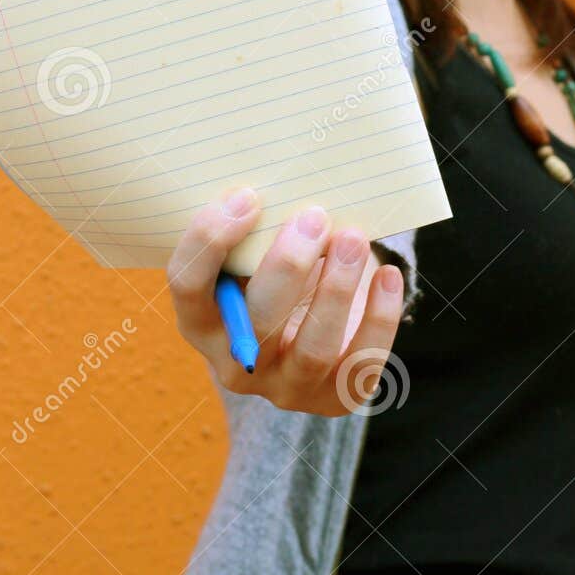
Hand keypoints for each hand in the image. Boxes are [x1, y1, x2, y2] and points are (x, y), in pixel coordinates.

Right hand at [166, 186, 404, 415]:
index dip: (210, 240)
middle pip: (255, 321)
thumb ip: (259, 228)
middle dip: (288, 265)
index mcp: (201, 320)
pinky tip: (387, 276)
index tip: (247, 196)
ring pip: (313, 349)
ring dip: (336, 288)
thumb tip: (291, 175)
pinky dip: (379, 317)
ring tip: (353, 238)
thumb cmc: (278, 270)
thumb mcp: (256, 253)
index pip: (187, 285)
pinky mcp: (335, 398)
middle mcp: (236, 364)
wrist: (317, 323)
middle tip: (314, 216)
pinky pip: (361, 363)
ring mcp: (286, 387)